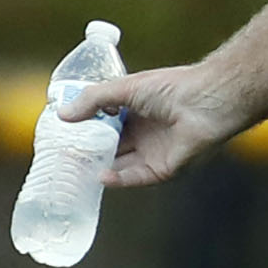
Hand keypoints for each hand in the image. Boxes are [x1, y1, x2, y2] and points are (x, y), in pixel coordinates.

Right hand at [62, 66, 239, 188]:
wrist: (204, 102)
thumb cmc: (171, 88)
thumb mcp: (124, 88)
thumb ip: (93, 100)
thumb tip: (62, 115)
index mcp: (136, 111)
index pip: (105, 124)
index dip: (85, 128)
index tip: (63, 133)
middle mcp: (144, 133)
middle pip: (110, 147)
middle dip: (88, 152)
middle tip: (63, 155)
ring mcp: (153, 152)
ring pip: (120, 165)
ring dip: (99, 167)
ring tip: (74, 170)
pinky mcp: (163, 169)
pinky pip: (136, 177)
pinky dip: (118, 179)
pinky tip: (101, 176)